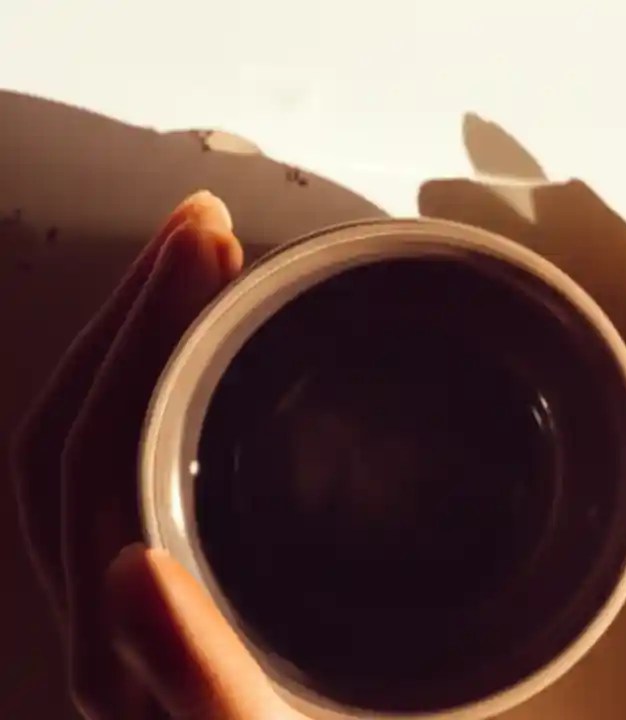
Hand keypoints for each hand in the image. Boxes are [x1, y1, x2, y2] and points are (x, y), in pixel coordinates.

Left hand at [10, 192, 300, 717]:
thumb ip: (208, 693)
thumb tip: (131, 574)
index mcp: (128, 653)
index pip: (94, 457)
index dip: (137, 337)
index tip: (205, 243)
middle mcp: (120, 632)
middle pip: (89, 437)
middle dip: (141, 316)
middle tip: (210, 230)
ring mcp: (156, 621)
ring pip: (115, 456)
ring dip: (154, 349)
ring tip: (213, 274)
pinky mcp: (198, 617)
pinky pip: (161, 489)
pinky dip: (184, 407)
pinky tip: (231, 370)